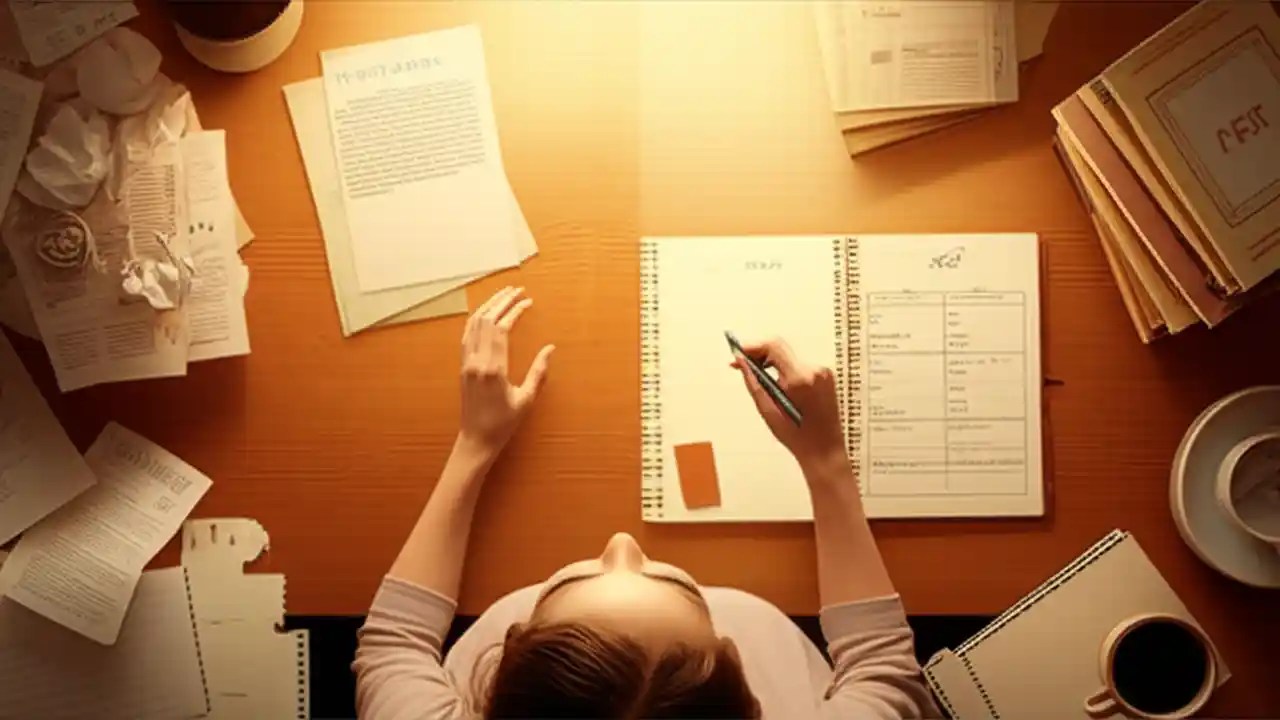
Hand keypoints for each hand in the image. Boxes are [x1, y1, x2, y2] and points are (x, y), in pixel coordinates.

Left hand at [458, 287, 553, 457]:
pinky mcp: (462, 366)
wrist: (475, 440)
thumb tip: (550, 349)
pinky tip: (485, 314)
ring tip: (502, 295)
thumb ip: (539, 372)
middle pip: (485, 320)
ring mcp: (466, 363)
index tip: (528, 301)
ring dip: (487, 306)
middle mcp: (476, 361)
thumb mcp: (526, 399)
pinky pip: (467, 335)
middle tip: (517, 290)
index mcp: (492, 368)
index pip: (501, 328)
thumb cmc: (503, 424)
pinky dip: (476, 319)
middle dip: (501, 301)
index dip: (514, 311)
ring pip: (473, 324)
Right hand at [731, 337, 845, 470]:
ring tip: (758, 374)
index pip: (773, 346)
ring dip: (772, 360)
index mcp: (800, 378)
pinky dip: (785, 367)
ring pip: (789, 355)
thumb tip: (741, 363)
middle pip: (781, 348)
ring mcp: (823, 371)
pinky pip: (800, 363)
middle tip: (742, 364)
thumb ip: (753, 382)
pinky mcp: (826, 375)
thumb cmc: (798, 436)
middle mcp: (814, 370)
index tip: (739, 352)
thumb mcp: (768, 410)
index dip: (753, 346)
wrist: (824, 449)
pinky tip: (777, 381)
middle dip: (760, 353)